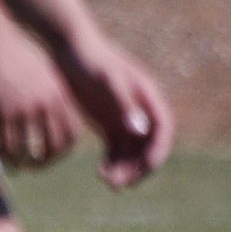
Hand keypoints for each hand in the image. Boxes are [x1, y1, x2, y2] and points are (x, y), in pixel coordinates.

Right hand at [0, 18, 78, 171]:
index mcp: (58, 94)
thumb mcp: (42, 71)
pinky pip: (4, 142)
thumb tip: (52, 111)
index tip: (50, 154)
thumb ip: (50, 92)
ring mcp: (22, 108)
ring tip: (13, 164)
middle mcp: (45, 104)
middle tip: (33, 166)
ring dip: (21, 162)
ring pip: (27, 148)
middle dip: (44, 162)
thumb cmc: (13, 51)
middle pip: (54, 145)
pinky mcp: (0, 110)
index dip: (63, 150)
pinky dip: (2, 153)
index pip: (71, 133)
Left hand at [53, 31, 174, 189]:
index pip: (163, 129)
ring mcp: (124, 118)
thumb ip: (124, 105)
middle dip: (138, 166)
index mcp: (148, 97)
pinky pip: (115, 150)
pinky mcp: (108, 124)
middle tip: (120, 183)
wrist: (67, 48)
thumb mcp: (106, 79)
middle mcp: (140, 110)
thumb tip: (140, 132)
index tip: (148, 167)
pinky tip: (101, 173)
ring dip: (125, 169)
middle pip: (148, 146)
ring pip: (131, 152)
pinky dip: (112, 163)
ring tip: (107, 181)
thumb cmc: (89, 59)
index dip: (159, 150)